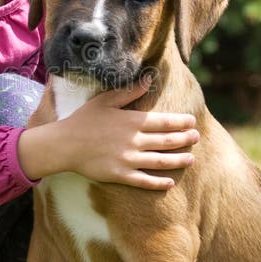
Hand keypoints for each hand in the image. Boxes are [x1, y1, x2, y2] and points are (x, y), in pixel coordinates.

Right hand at [59, 81, 197, 189]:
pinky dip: (159, 183)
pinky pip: (144, 181)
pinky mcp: (120, 176)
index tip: (192, 122)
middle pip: (167, 141)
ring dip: (179, 160)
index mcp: (131, 121)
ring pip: (160, 162)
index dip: (181, 122)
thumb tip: (149, 78)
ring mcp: (127, 160)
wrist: (64, 145)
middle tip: (196, 138)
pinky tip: (170, 182)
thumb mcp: (105, 100)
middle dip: (185, 140)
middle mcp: (133, 141)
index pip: (164, 121)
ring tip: (191, 159)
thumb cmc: (83, 120)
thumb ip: (129, 91)